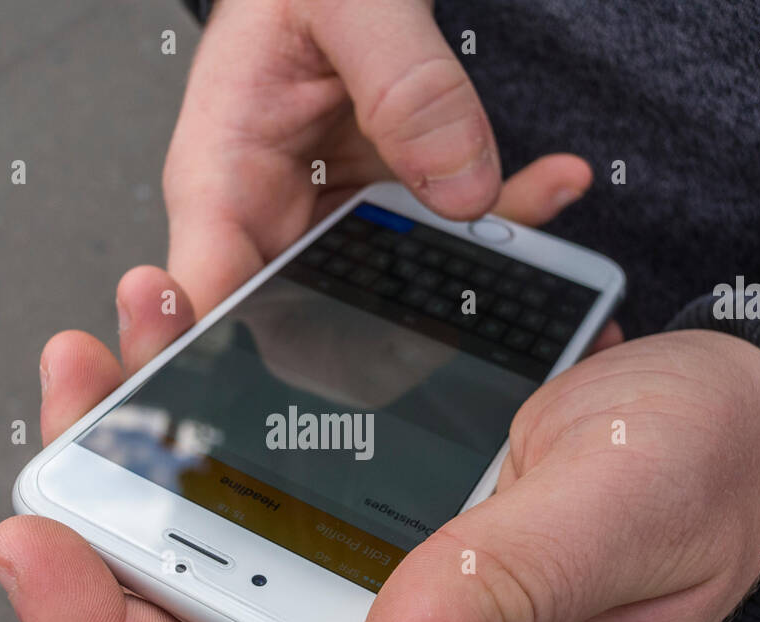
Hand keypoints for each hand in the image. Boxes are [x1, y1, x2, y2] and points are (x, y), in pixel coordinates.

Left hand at [0, 312, 759, 621]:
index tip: (34, 541)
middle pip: (179, 604)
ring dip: (144, 436)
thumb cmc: (698, 478)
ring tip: (117, 337)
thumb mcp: (615, 516)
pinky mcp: (372, 472)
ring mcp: (363, 540)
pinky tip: (198, 317)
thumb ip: (508, 598)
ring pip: (209, 520)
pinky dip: (212, 386)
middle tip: (70, 393)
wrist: (732, 414)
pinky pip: (260, 449)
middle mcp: (368, 610)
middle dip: (95, 513)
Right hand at [130, 0, 587, 365]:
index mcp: (224, 177)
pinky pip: (451, 243)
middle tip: (469, 346)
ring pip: (398, 299)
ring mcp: (337, 226)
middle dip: (396, 347)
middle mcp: (275, 221)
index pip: (204, 298)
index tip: (264, 406)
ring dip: (477, 288)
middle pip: (312, 329)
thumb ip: (399, 76)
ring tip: (552, 274)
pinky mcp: (393, 211)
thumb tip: (461, 186)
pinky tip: (555, 187)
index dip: (216, 363)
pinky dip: (512, 224)